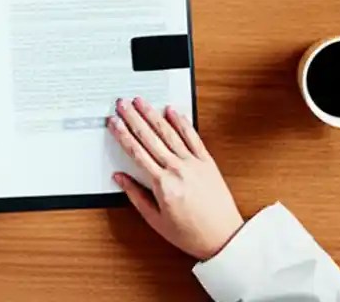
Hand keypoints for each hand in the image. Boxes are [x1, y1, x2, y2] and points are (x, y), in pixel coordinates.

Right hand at [109, 98, 243, 260]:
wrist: (224, 238)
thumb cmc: (192, 234)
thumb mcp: (156, 220)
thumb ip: (136, 196)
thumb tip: (120, 178)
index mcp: (163, 185)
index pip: (137, 152)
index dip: (123, 135)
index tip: (114, 123)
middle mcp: (177, 170)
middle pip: (150, 137)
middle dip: (133, 118)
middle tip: (122, 104)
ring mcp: (193, 164)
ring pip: (169, 133)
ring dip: (153, 114)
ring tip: (141, 102)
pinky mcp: (207, 162)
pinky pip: (193, 138)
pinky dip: (182, 122)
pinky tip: (172, 111)